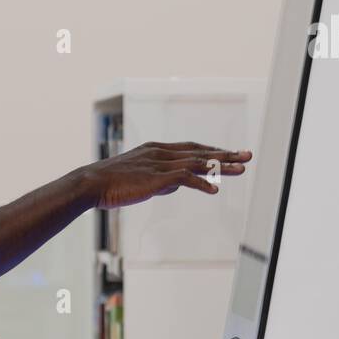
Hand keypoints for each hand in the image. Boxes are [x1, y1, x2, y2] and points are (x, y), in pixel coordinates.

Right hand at [88, 142, 250, 209]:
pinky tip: (214, 190)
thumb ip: (160, 180)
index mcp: (155, 150)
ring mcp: (159, 163)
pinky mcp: (156, 177)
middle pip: (199, 152)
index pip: (190, 148)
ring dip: (221, 166)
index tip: (228, 154)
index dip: (211, 151)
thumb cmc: (110, 185)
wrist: (91, 184)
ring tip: (241, 169)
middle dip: (225, 154)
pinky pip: (185, 178)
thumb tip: (176, 185)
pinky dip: (201, 183)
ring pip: (197, 162)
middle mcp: (160, 152)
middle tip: (247, 155)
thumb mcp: (138, 180)